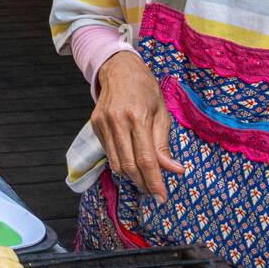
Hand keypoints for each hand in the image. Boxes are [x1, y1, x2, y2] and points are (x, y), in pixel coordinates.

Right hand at [91, 50, 183, 201]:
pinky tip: (131, 161)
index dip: (154, 181)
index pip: (146, 159)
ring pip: (116, 164)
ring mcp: (103, 124)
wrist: (119, 70)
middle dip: (143, 183)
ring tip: (145, 178)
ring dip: (132, 176)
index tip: (162, 197)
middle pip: (129, 165)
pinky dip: (121, 162)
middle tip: (155, 192)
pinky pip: (109, 153)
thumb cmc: (145, 90)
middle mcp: (117, 121)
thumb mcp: (161, 113)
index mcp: (138, 116)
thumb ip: (163, 144)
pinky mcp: (95, 126)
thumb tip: (173, 170)